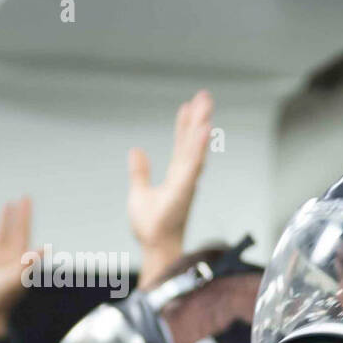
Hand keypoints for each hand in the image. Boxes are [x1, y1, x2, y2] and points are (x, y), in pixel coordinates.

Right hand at [0, 197, 34, 336]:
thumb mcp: (15, 279)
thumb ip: (29, 263)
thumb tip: (46, 248)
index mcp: (19, 259)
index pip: (24, 231)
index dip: (26, 215)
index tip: (27, 199)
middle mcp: (9, 258)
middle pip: (15, 230)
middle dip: (19, 214)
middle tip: (23, 197)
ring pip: (0, 235)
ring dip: (4, 221)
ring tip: (7, 205)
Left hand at [128, 89, 212, 288]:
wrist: (155, 247)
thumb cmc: (151, 227)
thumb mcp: (139, 193)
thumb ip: (140, 172)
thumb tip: (136, 151)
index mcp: (177, 177)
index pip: (182, 146)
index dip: (185, 125)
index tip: (189, 105)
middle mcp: (185, 177)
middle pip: (192, 142)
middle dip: (199, 118)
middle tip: (205, 95)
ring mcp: (186, 183)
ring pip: (194, 149)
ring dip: (201, 127)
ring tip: (206, 105)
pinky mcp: (183, 190)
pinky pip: (192, 164)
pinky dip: (198, 147)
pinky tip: (202, 130)